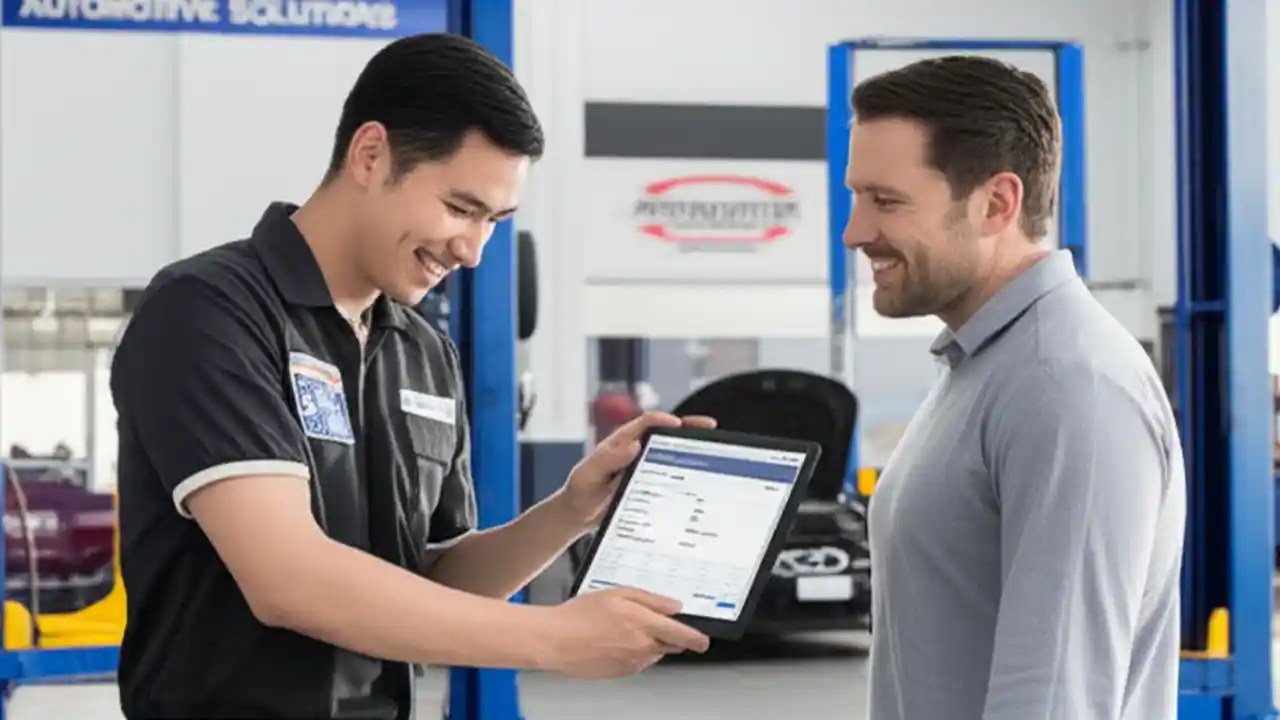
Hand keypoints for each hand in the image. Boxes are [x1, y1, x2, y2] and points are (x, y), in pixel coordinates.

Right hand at [541, 587, 710, 679]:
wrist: (556, 641)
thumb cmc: (581, 615)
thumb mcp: (618, 594)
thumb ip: (651, 599)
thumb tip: (674, 606)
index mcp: (645, 624)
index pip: (682, 634)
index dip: (696, 638)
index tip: (703, 640)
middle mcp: (643, 647)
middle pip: (670, 645)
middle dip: (667, 635)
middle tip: (646, 622)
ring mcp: (632, 663)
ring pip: (652, 653)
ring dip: (647, 643)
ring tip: (619, 629)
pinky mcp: (621, 673)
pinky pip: (636, 662)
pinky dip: (632, 652)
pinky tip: (611, 641)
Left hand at [558, 411, 716, 528]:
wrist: (578, 514)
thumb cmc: (580, 492)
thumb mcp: (589, 475)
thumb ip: (607, 460)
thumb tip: (634, 443)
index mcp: (621, 442)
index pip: (645, 423)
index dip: (663, 421)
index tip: (678, 426)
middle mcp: (636, 450)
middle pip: (666, 433)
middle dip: (689, 427)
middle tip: (710, 426)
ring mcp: (645, 465)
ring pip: (673, 451)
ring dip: (693, 447)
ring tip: (715, 446)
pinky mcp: (650, 481)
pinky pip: (671, 472)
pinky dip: (688, 470)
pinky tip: (703, 475)